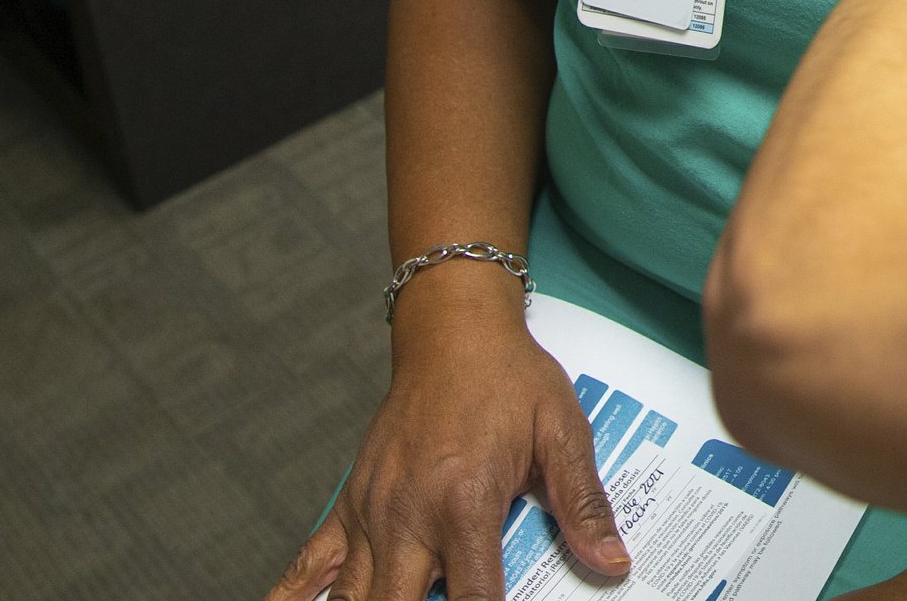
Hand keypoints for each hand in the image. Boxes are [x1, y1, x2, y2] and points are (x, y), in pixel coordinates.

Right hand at [266, 282, 628, 600]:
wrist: (452, 331)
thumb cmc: (509, 378)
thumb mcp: (561, 431)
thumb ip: (583, 503)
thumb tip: (611, 561)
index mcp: (464, 502)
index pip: (474, 598)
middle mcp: (408, 515)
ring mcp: (371, 512)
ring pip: (353, 600)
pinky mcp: (349, 503)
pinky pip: (309, 564)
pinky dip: (295, 596)